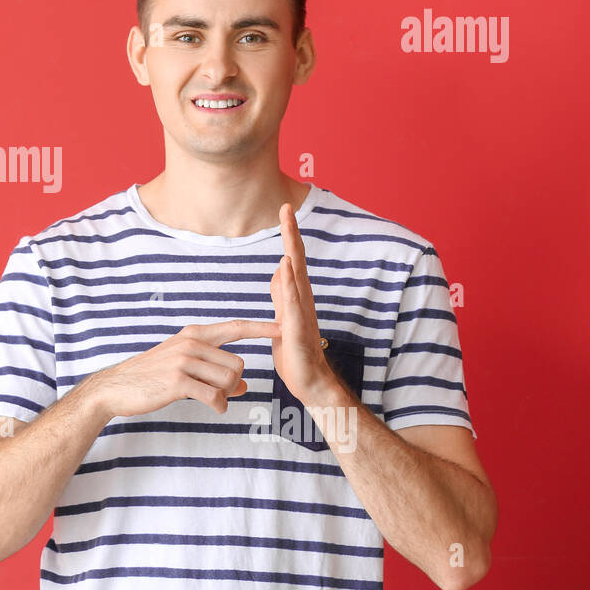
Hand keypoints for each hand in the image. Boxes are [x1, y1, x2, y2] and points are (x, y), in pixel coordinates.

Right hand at [85, 320, 281, 418]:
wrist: (118, 387)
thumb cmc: (153, 377)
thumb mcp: (184, 368)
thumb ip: (214, 372)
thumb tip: (244, 387)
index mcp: (194, 334)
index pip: (235, 327)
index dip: (261, 327)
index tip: (284, 325)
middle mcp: (191, 343)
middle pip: (237, 364)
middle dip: (234, 382)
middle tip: (218, 391)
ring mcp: (184, 361)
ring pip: (229, 380)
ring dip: (225, 395)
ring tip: (210, 399)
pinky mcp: (178, 381)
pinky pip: (215, 396)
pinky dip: (219, 406)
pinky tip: (214, 408)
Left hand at [269, 201, 335, 406]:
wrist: (310, 383)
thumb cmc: (296, 353)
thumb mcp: (282, 317)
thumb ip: (282, 295)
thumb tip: (280, 271)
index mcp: (296, 297)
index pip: (292, 260)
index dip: (289, 236)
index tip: (284, 210)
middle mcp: (302, 300)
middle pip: (297, 259)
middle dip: (291, 233)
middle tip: (286, 206)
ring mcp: (302, 313)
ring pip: (297, 275)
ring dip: (292, 248)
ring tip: (287, 225)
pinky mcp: (298, 329)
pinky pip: (292, 301)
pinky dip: (289, 282)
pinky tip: (286, 265)